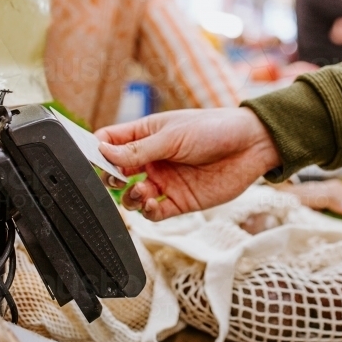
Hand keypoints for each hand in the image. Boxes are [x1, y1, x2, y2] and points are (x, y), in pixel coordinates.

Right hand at [96, 108, 280, 220]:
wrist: (251, 145)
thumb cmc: (214, 129)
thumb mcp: (172, 136)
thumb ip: (137, 149)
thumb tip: (103, 152)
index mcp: (146, 135)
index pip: (110, 142)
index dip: (97, 151)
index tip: (91, 159)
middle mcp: (152, 159)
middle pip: (117, 173)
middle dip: (111, 179)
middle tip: (115, 179)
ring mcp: (164, 181)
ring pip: (133, 196)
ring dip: (130, 197)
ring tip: (140, 192)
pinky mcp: (179, 201)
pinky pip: (155, 212)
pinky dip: (148, 212)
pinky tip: (153, 204)